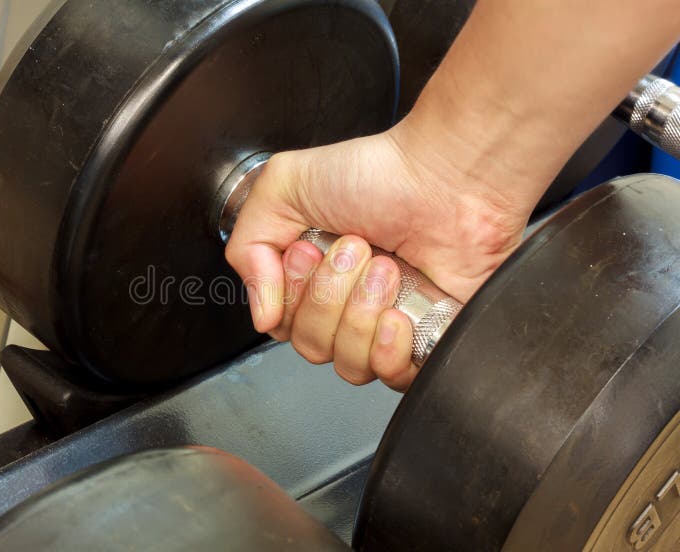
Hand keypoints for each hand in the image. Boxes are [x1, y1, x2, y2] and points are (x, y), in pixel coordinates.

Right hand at [225, 122, 530, 390]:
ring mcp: (384, 324)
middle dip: (328, 297)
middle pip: (310, 346)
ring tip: (386, 268)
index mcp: (311, 273)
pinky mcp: (423, 340)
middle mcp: (345, 304)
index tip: (308, 251)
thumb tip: (261, 316)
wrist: (450, 178)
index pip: (279, 322)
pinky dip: (389, 350)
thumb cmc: (380, 173)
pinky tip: (398, 314)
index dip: (290, 296)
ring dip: (360, 315)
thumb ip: (249, 246)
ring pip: (348, 366)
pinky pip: (392, 378)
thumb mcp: (285, 186)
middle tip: (355, 249)